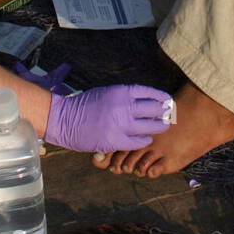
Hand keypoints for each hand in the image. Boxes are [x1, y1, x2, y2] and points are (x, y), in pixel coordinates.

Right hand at [44, 84, 172, 152]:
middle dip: (164, 113)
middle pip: (154, 110)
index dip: (162, 98)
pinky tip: (146, 139)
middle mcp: (123, 106)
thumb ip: (125, 96)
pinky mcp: (115, 140)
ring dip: (158, 127)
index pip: (150, 93)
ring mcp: (120, 124)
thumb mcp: (107, 92)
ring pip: (150, 127)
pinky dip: (144, 141)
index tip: (167, 101)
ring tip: (161, 127)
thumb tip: (145, 100)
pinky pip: (138, 142)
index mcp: (121, 91)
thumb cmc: (85, 104)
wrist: (65, 119)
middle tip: (169, 116)